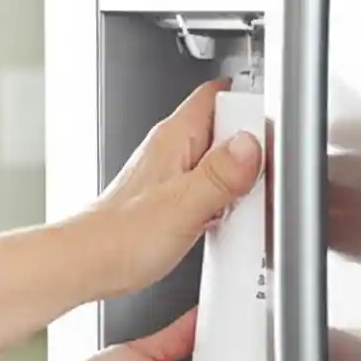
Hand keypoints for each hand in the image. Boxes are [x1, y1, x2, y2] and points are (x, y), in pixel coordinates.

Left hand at [66, 78, 263, 297]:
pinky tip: (223, 217)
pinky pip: (209, 186)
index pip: (219, 95)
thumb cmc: (120, 237)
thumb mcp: (184, 205)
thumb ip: (221, 174)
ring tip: (242, 199)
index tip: (272, 130)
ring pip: (219, 160)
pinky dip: (223, 199)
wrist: (87, 265)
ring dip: (238, 177)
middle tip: (260, 174)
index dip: (250, 102)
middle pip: (225, 127)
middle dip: (250, 146)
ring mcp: (172, 173)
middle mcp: (172, 149)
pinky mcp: (172, 198)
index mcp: (174, 137)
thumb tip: (251, 146)